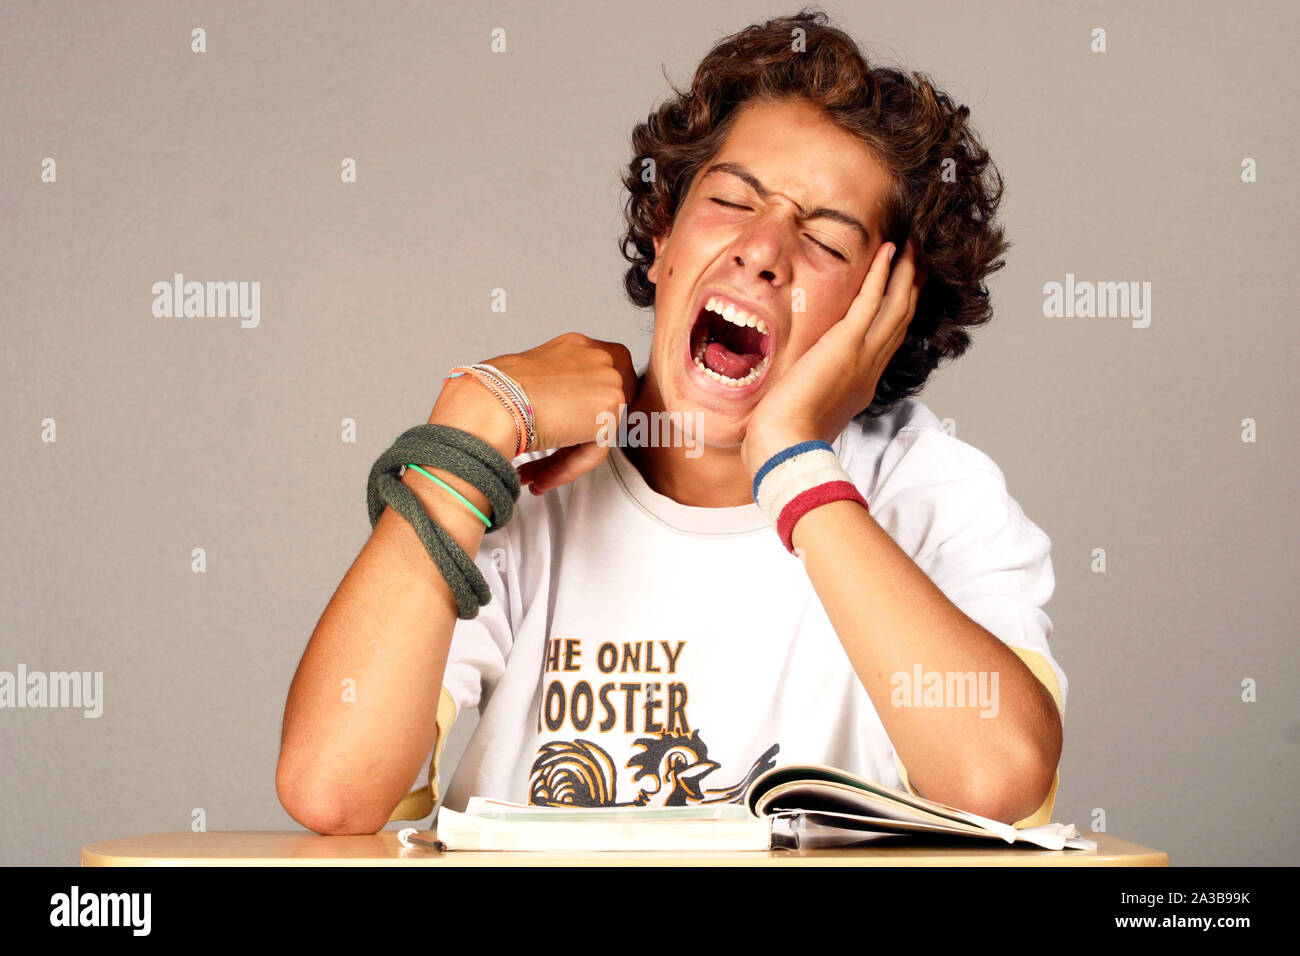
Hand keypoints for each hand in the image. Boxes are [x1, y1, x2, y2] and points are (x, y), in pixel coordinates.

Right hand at [430, 331, 637, 490]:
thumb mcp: (529, 376)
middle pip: (595, 411)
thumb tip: (555, 411)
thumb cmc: (495, 389)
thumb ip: (552, 389)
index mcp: (578, 346)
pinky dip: (567, 468)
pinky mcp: (611, 410)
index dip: (579, 415)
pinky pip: (593, 450)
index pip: (595, 384)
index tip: (563, 436)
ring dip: (561, 460)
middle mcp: (598, 358)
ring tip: (534, 474)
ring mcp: (609, 381)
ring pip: (594, 433)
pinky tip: (542, 478)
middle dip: (569, 441)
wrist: (494, 401)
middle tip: (545, 460)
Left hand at [740, 238, 927, 477]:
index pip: (887, 340)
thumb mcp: (806, 411)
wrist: (785, 449)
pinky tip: (890, 251)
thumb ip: (810, 394)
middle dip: (913, 286)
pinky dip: (883, 274)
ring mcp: (863, 357)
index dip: (898, 311)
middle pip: (902, 318)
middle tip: (923, 258)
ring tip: (915, 246)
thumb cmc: (785, 439)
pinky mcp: (846, 346)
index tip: (905, 289)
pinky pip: (871, 302)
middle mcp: (870, 369)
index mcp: (861, 385)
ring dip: (907, 272)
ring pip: (897, 306)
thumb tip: (796, 389)